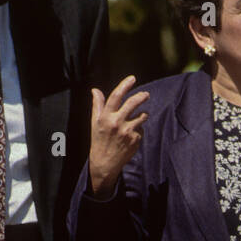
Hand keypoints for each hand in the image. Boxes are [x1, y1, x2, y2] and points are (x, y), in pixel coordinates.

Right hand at [88, 76, 148, 194]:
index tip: (132, 78)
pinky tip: (131, 136)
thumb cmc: (99, 140)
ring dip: (143, 114)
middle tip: (146, 94)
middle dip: (142, 96)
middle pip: (133, 103)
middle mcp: (117, 123)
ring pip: (142, 115)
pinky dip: (138, 129)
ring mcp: (128, 131)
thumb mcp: (95, 122)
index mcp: (105, 117)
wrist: (105, 163)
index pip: (116, 96)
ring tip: (140, 116)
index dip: (125, 85)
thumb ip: (97, 105)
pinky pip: (141, 129)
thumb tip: (95, 90)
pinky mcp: (136, 139)